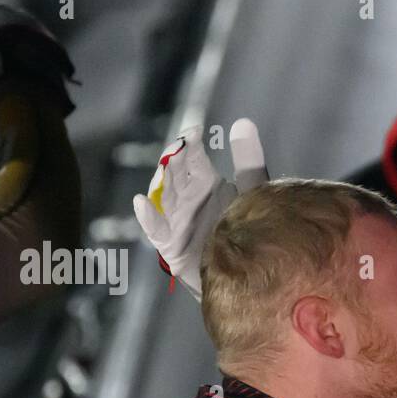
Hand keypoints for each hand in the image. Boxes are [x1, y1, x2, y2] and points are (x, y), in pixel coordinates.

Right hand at [132, 118, 267, 299]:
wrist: (254, 276)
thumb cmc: (252, 233)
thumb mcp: (252, 193)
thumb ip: (248, 161)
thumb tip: (242, 122)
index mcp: (204, 182)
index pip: (191, 157)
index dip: (190, 144)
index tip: (195, 133)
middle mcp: (187, 198)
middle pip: (173, 174)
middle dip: (174, 160)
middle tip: (181, 148)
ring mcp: (176, 221)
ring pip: (164, 196)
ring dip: (163, 180)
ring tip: (168, 165)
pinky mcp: (172, 246)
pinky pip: (156, 230)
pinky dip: (148, 217)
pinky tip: (142, 202)